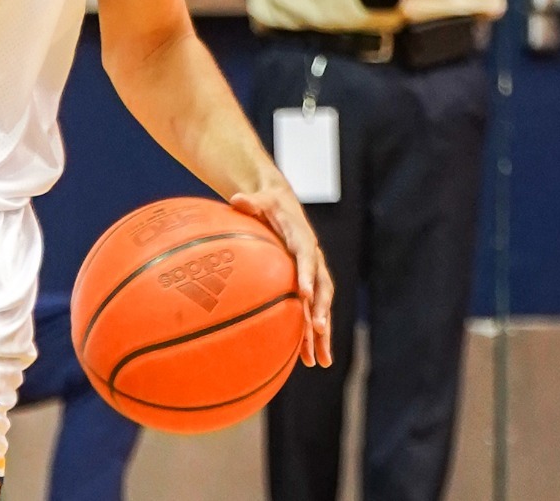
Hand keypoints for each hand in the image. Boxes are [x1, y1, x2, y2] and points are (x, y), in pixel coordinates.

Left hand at [229, 186, 334, 367]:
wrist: (282, 206)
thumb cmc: (268, 204)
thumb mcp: (260, 199)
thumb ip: (251, 203)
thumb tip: (236, 198)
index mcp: (303, 239)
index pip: (306, 257)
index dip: (307, 275)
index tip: (304, 294)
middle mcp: (313, 260)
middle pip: (323, 289)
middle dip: (321, 311)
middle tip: (317, 331)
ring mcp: (313, 276)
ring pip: (322, 308)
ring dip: (322, 334)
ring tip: (321, 362)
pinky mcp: (308, 287)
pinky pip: (312, 313)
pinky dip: (311, 337)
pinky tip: (308, 360)